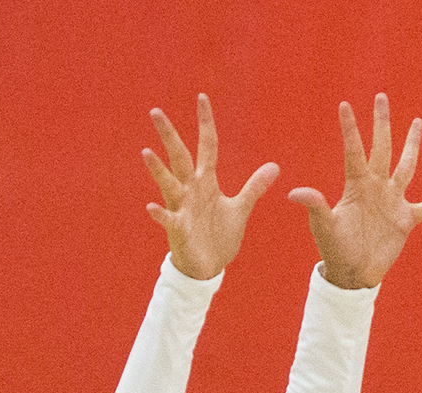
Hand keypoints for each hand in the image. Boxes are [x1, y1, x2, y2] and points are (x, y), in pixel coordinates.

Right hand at [142, 94, 278, 280]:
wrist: (209, 266)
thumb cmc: (219, 235)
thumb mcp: (240, 208)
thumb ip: (254, 187)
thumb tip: (274, 166)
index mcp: (206, 182)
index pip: (207, 146)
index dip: (206, 123)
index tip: (202, 98)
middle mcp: (191, 190)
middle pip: (180, 157)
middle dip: (170, 136)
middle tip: (156, 112)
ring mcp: (182, 208)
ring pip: (169, 184)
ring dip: (158, 170)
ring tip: (147, 152)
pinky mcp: (178, 229)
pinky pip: (167, 219)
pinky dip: (160, 213)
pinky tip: (151, 206)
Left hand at [289, 94, 421, 289]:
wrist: (354, 272)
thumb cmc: (335, 248)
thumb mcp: (324, 226)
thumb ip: (316, 206)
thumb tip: (295, 192)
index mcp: (357, 185)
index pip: (354, 151)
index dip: (350, 129)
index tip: (345, 105)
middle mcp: (376, 187)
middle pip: (382, 148)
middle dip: (382, 123)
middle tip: (381, 97)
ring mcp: (393, 201)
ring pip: (406, 166)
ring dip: (412, 145)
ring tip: (417, 122)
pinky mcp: (406, 219)